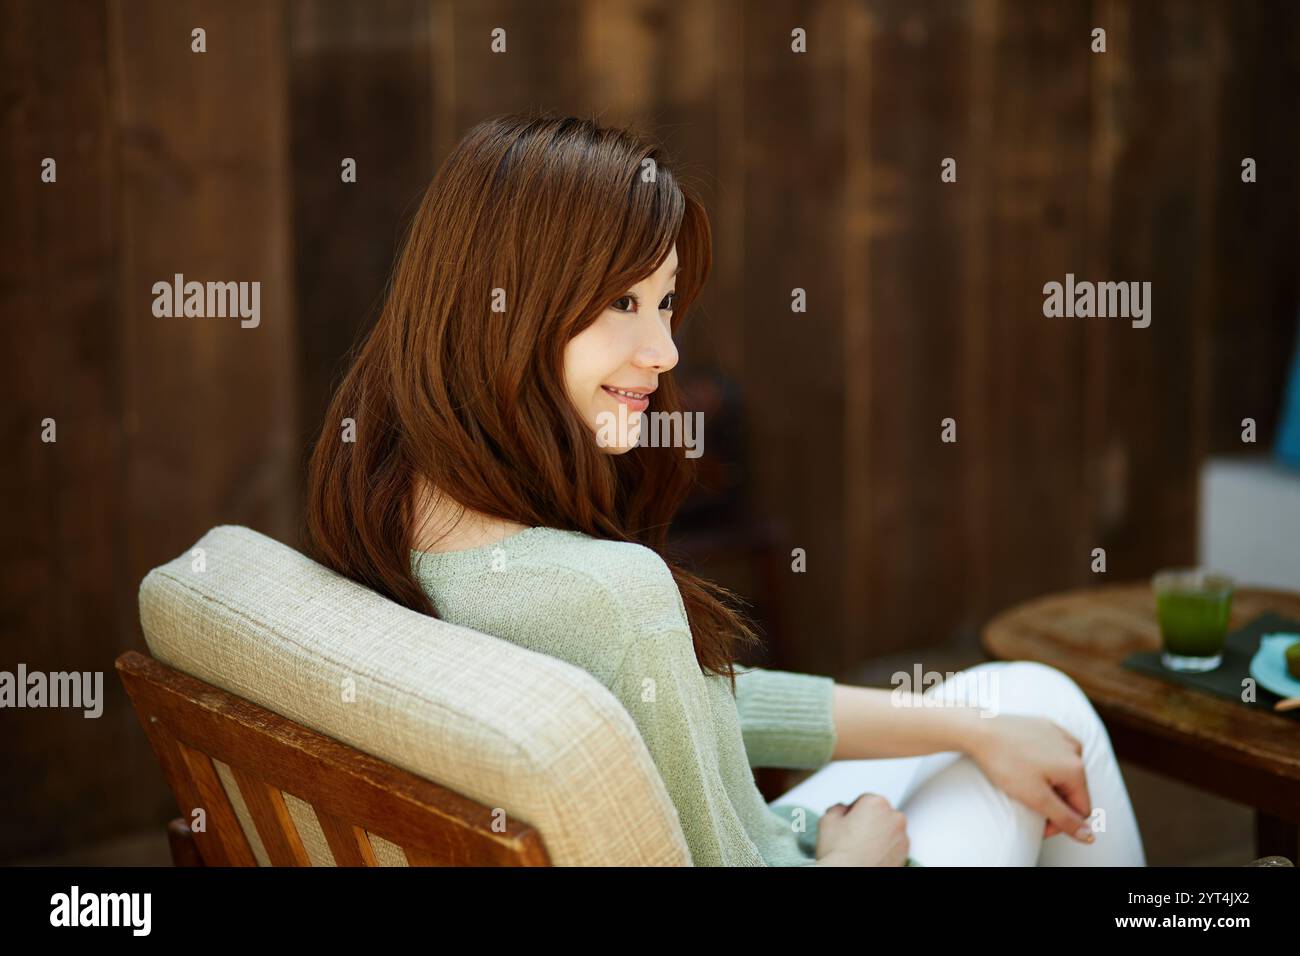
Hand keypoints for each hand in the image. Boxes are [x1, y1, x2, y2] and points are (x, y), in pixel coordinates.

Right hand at [815, 792, 909, 865]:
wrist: (848, 875)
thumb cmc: (839, 853)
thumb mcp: (827, 820)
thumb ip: (837, 808)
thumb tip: (842, 810)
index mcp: (877, 803)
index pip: (864, 799)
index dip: (853, 811)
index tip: (847, 822)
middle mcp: (895, 818)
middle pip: (880, 813)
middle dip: (868, 821)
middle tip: (853, 835)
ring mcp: (902, 837)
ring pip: (888, 830)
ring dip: (878, 835)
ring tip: (861, 848)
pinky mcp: (905, 855)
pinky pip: (893, 846)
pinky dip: (885, 849)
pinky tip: (870, 855)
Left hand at [966, 714, 1095, 843]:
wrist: (979, 730)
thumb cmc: (1006, 763)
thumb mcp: (1037, 798)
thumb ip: (1066, 820)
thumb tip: (1090, 837)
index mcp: (1077, 768)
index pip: (1081, 810)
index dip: (1061, 823)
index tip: (1038, 824)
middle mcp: (1075, 749)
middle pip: (1074, 790)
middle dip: (1055, 801)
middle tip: (1028, 802)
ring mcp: (1061, 734)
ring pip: (1064, 772)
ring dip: (1049, 783)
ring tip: (1024, 782)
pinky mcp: (1047, 726)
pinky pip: (1054, 753)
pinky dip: (1043, 764)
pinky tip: (1024, 764)